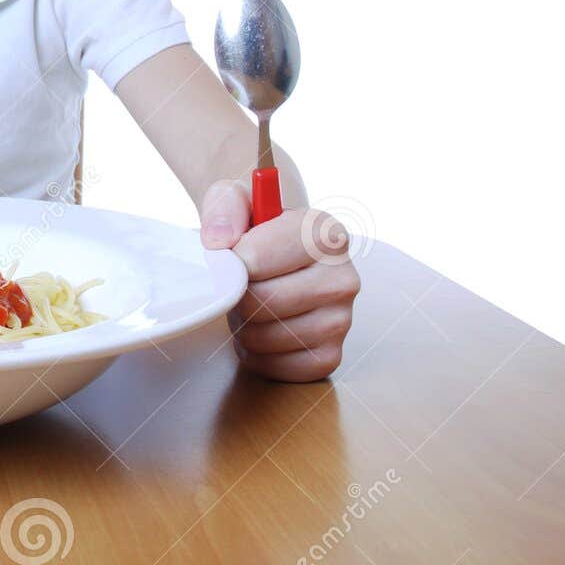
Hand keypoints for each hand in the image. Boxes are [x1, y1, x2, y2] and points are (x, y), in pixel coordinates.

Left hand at [199, 180, 359, 381]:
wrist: (272, 257)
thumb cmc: (255, 229)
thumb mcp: (237, 199)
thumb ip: (224, 207)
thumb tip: (220, 241)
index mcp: (325, 233)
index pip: (258, 258)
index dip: (232, 261)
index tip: (233, 256)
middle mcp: (344, 277)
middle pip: (262, 302)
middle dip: (237, 296)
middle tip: (241, 284)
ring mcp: (342, 320)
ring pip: (265, 336)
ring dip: (244, 325)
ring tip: (253, 303)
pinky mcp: (329, 356)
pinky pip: (276, 366)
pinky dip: (257, 353)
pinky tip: (263, 328)